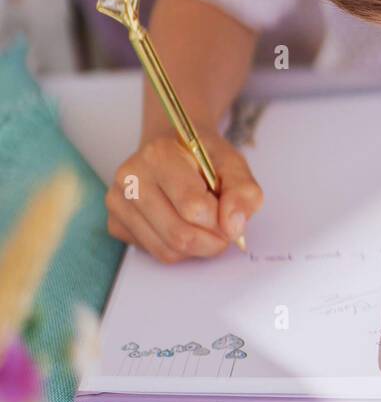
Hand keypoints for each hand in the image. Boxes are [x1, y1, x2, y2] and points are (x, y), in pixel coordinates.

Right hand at [106, 131, 262, 261]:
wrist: (174, 149)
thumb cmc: (203, 158)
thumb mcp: (233, 164)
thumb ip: (243, 192)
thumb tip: (233, 227)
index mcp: (159, 154)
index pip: (193, 207)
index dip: (221, 221)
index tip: (230, 216)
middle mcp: (130, 177)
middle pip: (178, 234)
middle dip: (211, 241)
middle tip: (224, 232)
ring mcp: (118, 201)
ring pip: (166, 250)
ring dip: (196, 248)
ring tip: (204, 226)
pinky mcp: (115, 223)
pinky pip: (154, 252)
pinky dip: (177, 249)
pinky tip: (182, 225)